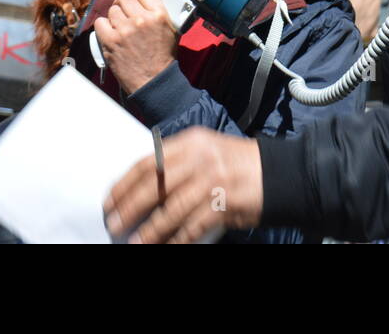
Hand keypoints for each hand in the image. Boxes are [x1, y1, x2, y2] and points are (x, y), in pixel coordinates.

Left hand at [94, 0, 178, 93]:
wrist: (153, 80)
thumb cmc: (163, 56)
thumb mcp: (171, 28)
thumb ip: (159, 11)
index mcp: (158, 14)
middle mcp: (141, 19)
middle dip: (123, 3)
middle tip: (124, 12)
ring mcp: (125, 30)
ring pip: (112, 10)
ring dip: (114, 17)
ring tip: (121, 27)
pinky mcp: (111, 41)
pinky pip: (100, 22)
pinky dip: (104, 27)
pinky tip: (111, 33)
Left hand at [104, 127, 262, 242]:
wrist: (278, 173)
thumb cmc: (237, 165)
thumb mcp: (206, 151)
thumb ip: (177, 163)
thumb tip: (141, 190)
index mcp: (191, 142)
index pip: (148, 162)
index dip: (124, 184)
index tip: (110, 201)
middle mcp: (200, 158)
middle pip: (154, 184)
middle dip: (129, 206)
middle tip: (114, 223)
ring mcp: (212, 181)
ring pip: (171, 209)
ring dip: (151, 229)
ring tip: (136, 242)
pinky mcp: (224, 203)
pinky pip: (193, 226)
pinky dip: (177, 240)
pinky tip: (166, 247)